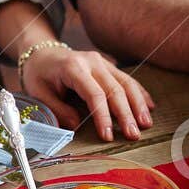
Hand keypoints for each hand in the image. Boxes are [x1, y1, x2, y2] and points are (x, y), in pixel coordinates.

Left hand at [19, 44, 153, 140]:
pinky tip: (149, 106)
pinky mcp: (108, 65)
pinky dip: (139, 93)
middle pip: (115, 89)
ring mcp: (102, 61)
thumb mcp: (38, 93)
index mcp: (73, 68)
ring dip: (138, 104)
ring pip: (126, 82)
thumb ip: (57, 109)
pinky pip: (127, 79)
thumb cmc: (39, 74)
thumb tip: (76, 125)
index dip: (103, 116)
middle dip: (126, 114)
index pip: (94, 94)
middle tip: (134, 135)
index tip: (109, 136)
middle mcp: (91, 62)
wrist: (42, 52)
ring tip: (146, 124)